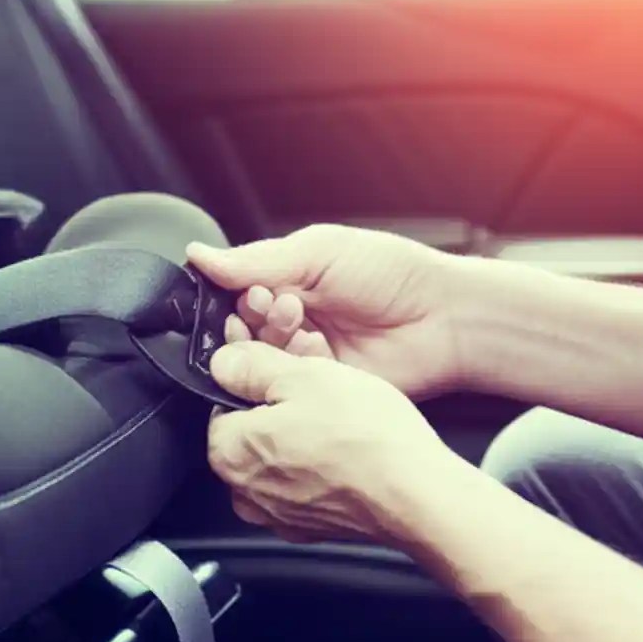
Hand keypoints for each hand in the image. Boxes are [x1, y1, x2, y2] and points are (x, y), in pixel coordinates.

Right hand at [187, 225, 466, 397]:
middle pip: (240, 331)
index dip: (235, 297)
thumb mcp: (319, 252)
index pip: (233, 293)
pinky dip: (295, 370)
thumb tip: (198, 255)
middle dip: (253, 322)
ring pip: (259, 361)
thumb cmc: (390, 274)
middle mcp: (289, 320)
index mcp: (285, 281)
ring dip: (273, 344)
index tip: (254, 294)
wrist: (444, 318)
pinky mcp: (319, 389)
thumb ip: (256, 259)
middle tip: (281, 310)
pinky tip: (317, 353)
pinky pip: (287, 387)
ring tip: (302, 326)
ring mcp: (303, 356)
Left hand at [206, 341, 465, 545]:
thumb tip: (225, 363)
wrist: (417, 495)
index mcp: (229, 452)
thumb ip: (252, 367)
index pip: (221, 405)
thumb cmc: (364, 438)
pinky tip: (350, 450)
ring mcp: (280, 515)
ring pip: (279, 461)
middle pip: (251, 435)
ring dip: (302, 437)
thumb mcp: (302, 375)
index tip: (283, 372)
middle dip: (280, 409)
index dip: (255, 382)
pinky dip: (322, 467)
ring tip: (341, 418)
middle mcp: (246, 491)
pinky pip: (306, 486)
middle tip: (319, 391)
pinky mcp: (314, 527)